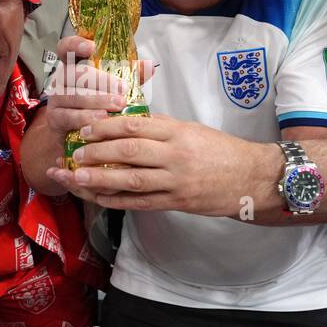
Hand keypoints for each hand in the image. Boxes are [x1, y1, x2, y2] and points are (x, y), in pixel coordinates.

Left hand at [42, 113, 274, 215]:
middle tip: (73, 152)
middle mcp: (175, 155)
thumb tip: (127, 123)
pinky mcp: (177, 202)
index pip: (134, 126)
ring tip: (75, 178)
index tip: (86, 127)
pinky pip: (140, 203)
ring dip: (98, 179)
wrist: (252, 178)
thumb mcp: (192, 130)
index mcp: (177, 132)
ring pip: (130, 180)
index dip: (105, 127)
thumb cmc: (221, 151)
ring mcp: (175, 181)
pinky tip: (98, 198)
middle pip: (128, 152)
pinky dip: (116, 201)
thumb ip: (161, 127)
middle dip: (95, 152)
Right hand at [46, 34, 156, 133]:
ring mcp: (56, 98)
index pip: (67, 47)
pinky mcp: (55, 118)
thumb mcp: (112, 86)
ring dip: (98, 100)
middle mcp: (61, 79)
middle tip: (123, 88)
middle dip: (102, 80)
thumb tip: (150, 66)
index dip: (76, 44)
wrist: (76, 132)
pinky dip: (86, 118)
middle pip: (76, 73)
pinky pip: (69, 116)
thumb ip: (129, 75)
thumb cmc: (95, 104)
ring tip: (118, 105)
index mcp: (73, 65)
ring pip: (74, 95)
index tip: (92, 47)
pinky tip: (101, 119)